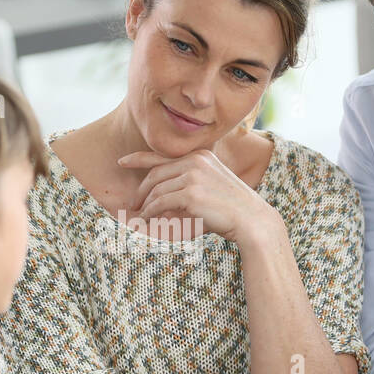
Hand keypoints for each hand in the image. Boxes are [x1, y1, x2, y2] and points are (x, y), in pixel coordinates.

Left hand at [117, 148, 278, 244]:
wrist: (251, 219)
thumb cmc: (231, 208)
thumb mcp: (210, 187)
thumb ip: (187, 184)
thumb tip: (161, 196)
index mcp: (200, 156)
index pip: (163, 154)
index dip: (139, 158)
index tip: (122, 162)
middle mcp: (195, 161)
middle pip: (155, 173)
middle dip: (141, 190)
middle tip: (133, 204)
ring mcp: (193, 176)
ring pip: (157, 190)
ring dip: (145, 204)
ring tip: (140, 215)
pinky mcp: (191, 193)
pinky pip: (160, 202)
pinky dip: (150, 212)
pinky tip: (147, 219)